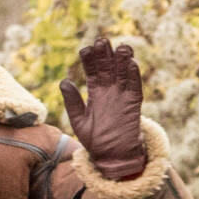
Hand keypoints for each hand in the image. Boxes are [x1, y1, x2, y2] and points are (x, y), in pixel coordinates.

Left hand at [59, 38, 146, 181]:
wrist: (111, 157)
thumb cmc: (94, 141)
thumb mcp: (79, 121)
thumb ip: (72, 102)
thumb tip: (63, 81)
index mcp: (95, 92)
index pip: (93, 70)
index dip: (90, 60)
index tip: (85, 49)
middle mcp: (109, 91)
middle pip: (108, 67)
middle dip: (105, 54)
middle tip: (102, 41)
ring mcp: (122, 96)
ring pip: (123, 73)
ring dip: (123, 60)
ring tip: (121, 47)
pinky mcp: (134, 104)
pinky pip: (135, 87)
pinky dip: (134, 76)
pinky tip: (132, 64)